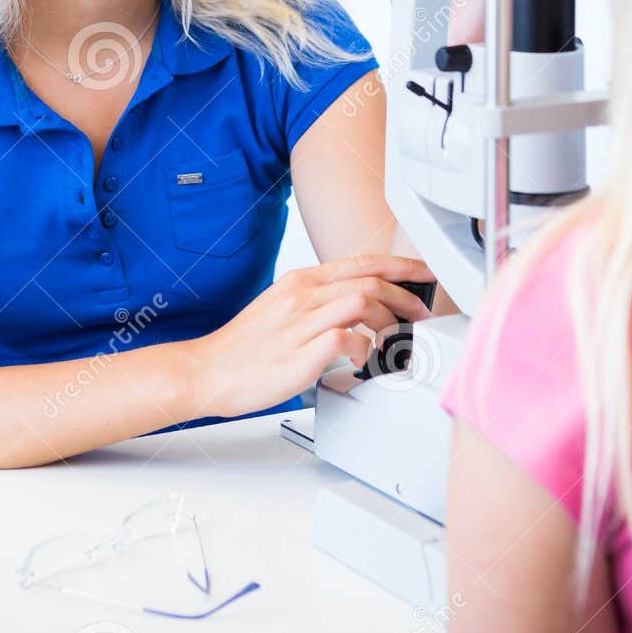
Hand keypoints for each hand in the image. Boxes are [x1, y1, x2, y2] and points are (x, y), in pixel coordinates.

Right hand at [186, 254, 434, 419]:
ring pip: (363, 302)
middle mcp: (302, 294)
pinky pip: (347, 341)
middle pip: (369, 278)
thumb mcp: (282, 308)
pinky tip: (364, 361)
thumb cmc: (245, 348)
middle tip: (422, 311)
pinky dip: (365, 349)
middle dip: (406, 293)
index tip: (424, 272)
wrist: (207, 370)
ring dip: (391, 319)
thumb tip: (357, 308)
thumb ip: (317, 302)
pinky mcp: (299, 353)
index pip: (361, 262)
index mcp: (300, 281)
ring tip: (398, 338)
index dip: (400, 265)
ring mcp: (300, 322)